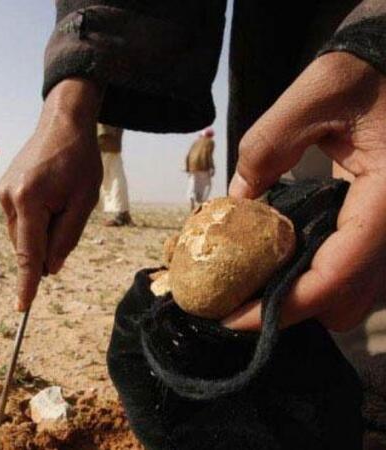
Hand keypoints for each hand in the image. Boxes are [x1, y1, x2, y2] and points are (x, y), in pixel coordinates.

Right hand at [0, 79, 103, 310]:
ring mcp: (3, 193)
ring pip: (22, 233)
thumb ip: (66, 238)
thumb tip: (49, 268)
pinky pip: (19, 219)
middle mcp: (9, 198)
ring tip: (60, 198)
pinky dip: (34, 219)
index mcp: (29, 200)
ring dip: (41, 230)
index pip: (28, 253)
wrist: (63, 123)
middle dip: (46, 243)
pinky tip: (49, 196)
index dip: (27, 282)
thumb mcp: (82, 202)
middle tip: (68, 213)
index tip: (21, 307)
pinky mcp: (4, 189)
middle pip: (26, 244)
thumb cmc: (79, 161)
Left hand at [225, 52, 385, 331]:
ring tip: (252, 279)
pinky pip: (356, 268)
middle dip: (293, 308)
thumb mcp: (314, 95)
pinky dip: (320, 273)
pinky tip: (283, 256)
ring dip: (307, 295)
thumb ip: (268, 147)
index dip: (283, 306)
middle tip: (236, 298)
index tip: (232, 317)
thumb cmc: (369, 72)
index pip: (336, 275)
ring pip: (355, 291)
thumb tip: (236, 202)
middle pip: (347, 299)